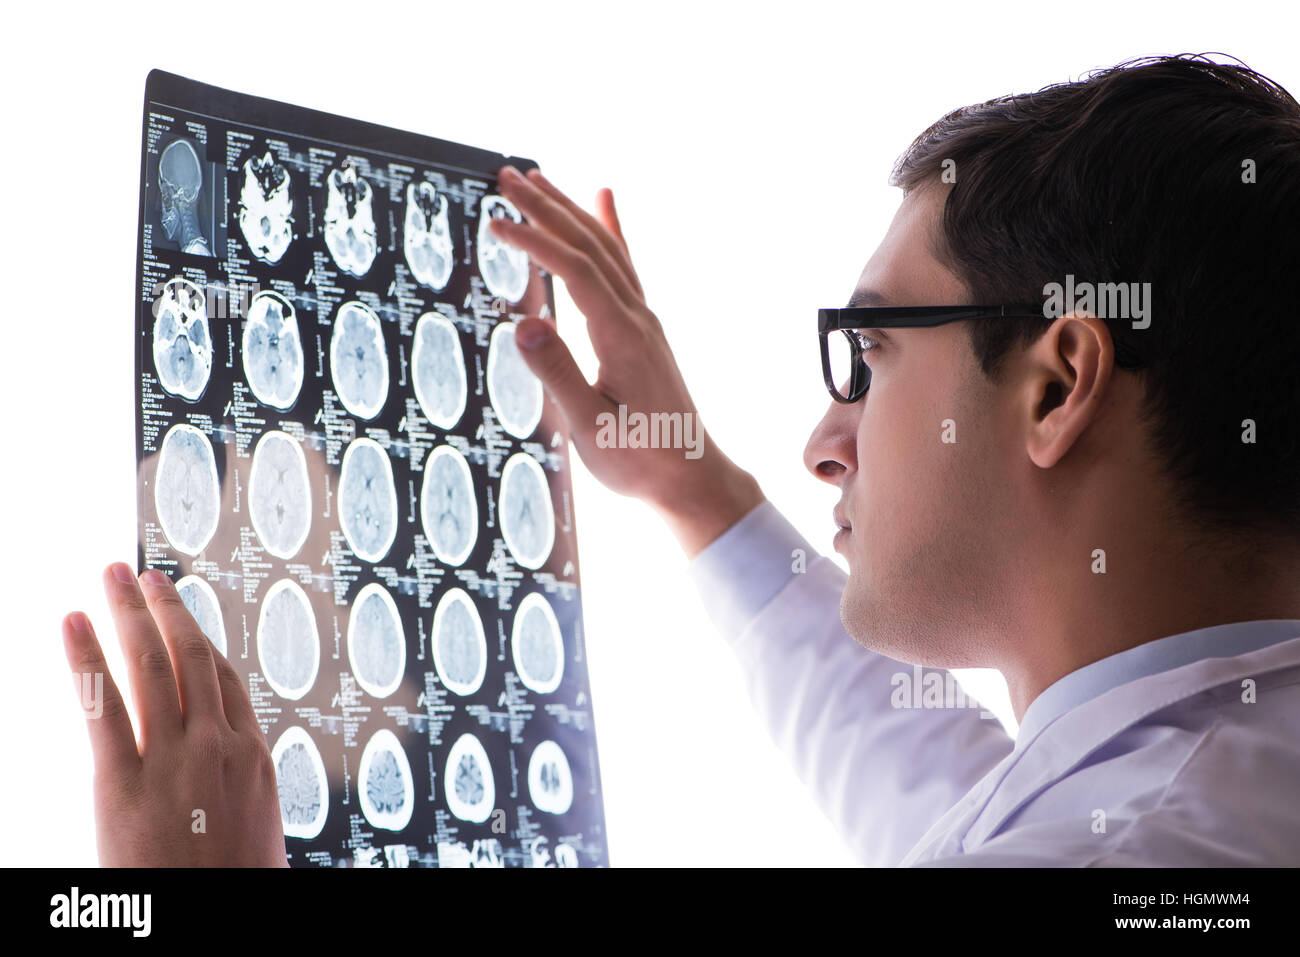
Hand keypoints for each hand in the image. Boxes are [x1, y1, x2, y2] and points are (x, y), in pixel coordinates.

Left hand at [63, 563, 287, 866]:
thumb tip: (219, 771)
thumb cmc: (235, 886)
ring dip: (128, 614)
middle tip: (141, 575)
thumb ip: (233, 786)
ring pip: (152, 667)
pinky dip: (84, 659)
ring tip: (110, 578)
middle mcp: (216, 747)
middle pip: (190, 658)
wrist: (220, 921)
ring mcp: (172, 760)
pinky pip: (101, 706)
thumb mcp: (253, 827)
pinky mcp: (123, 782)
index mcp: (252, 758)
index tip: (181, 611)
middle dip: (164, 608)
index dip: (199, 636)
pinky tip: (71, 626)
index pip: (225, 679)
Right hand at [492, 165, 763, 554]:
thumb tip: (524, 327)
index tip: (495, 221)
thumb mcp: (592, 427)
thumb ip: (558, 375)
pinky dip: (612, 228)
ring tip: (537, 180)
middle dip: (547, 206)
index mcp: (623, 336)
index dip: (534, 241)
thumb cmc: (642, 460)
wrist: (691, 477)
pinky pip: (624, 265)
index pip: (575, 271)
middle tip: (507, 175)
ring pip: (606, 249)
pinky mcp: (643, 329)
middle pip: (590, 245)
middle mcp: (638, 318)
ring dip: (571, 210)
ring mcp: (644, 320)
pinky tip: (604, 201)